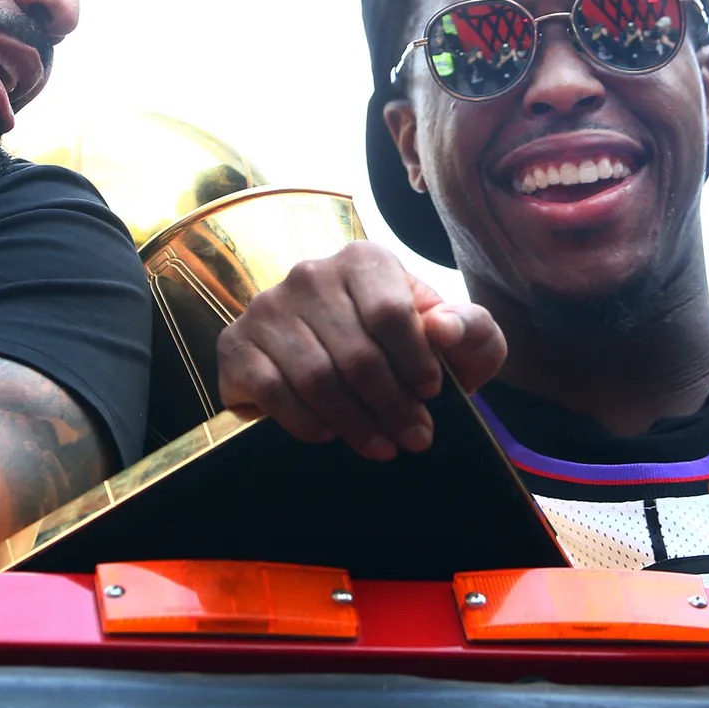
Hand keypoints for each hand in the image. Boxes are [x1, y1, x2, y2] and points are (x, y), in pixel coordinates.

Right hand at [216, 241, 506, 459]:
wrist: (348, 368)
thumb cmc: (407, 351)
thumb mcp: (458, 338)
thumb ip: (471, 328)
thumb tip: (444, 327)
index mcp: (365, 260)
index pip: (391, 313)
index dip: (415, 362)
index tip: (430, 395)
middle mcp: (310, 274)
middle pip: (355, 352)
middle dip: (391, 406)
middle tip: (413, 438)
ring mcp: (267, 308)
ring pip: (315, 377)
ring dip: (354, 422)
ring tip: (380, 446)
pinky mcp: (236, 344)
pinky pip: (272, 391)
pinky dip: (305, 422)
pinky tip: (330, 434)